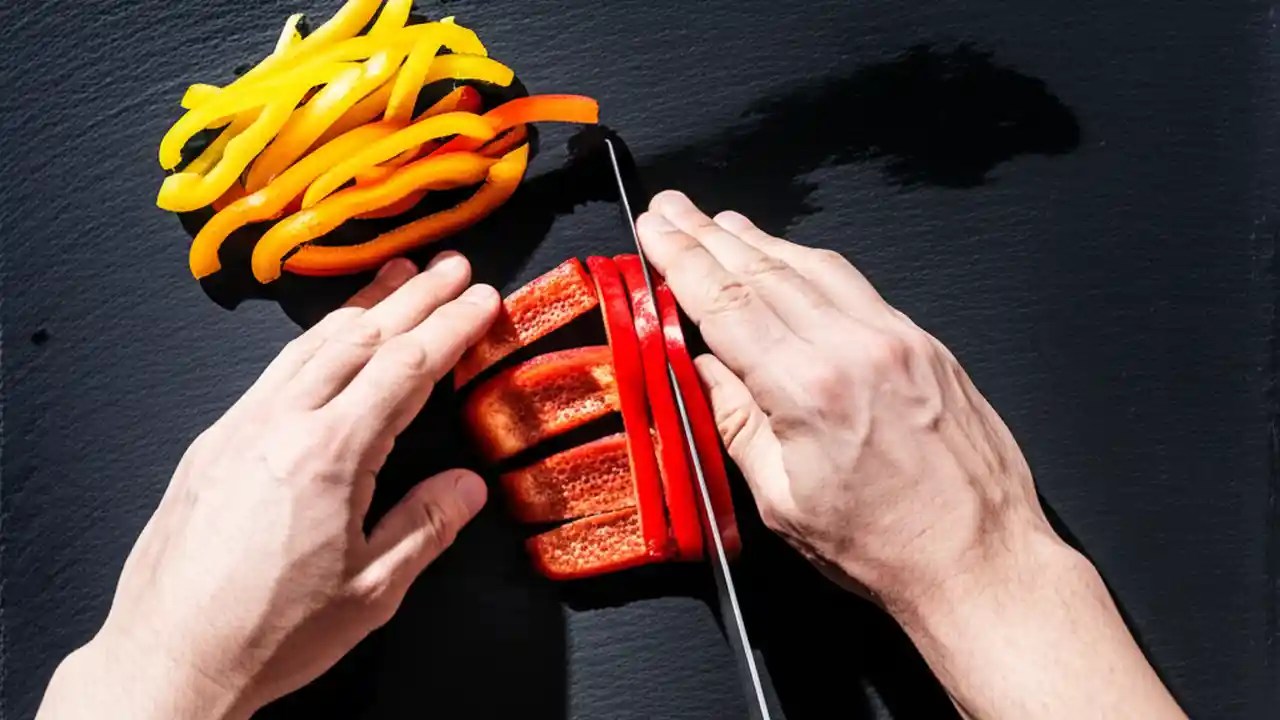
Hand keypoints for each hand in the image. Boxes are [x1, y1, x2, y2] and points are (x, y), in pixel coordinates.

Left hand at [37, 252, 499, 719]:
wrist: (168, 659)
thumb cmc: (269, 634)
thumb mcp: (371, 592)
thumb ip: (425, 526)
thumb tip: (467, 484)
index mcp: (328, 456)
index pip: (404, 369)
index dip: (449, 328)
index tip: (481, 299)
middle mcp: (279, 425)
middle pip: (359, 340)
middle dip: (413, 299)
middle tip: (451, 266)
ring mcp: (238, 428)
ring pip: (310, 347)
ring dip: (361, 306)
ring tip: (396, 277)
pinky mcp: (212, 444)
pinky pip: (273, 372)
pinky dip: (313, 341)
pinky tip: (327, 338)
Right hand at [636, 190, 1184, 718]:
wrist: (981, 560)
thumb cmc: (886, 547)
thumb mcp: (782, 500)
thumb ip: (736, 422)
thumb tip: (702, 369)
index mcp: (809, 392)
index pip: (727, 304)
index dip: (682, 259)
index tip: (655, 229)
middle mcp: (856, 350)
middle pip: (765, 271)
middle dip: (709, 235)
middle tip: (673, 209)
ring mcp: (899, 340)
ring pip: (815, 267)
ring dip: (760, 240)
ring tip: (720, 224)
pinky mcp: (925, 344)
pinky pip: (857, 286)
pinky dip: (812, 264)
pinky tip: (789, 258)